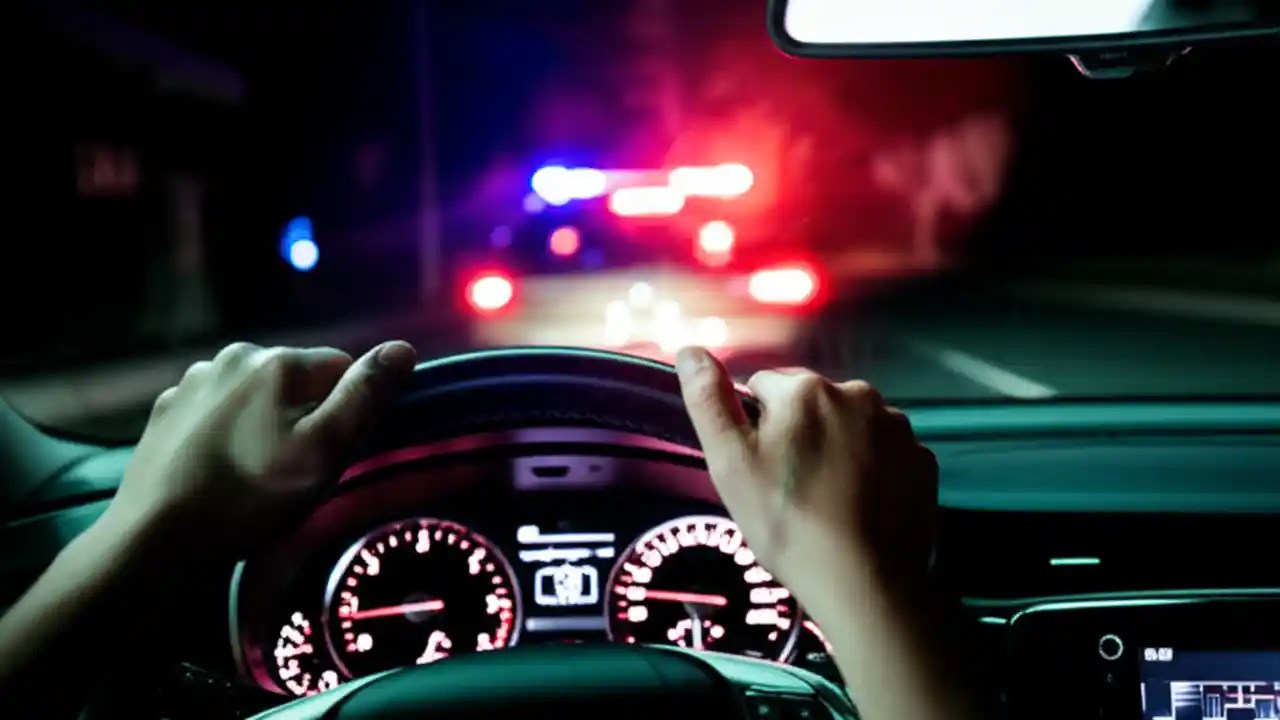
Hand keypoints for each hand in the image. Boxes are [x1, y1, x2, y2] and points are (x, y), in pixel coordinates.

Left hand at [105, 340, 416, 556]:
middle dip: (305, 416)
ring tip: (254, 477)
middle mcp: (235, 357)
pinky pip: (217, 413)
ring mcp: (194, 382)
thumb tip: (403, 349)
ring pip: (256, 396)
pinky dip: (227, 434)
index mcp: (279, 362)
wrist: (154, 540)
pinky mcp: (166, 411)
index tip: (332, 454)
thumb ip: (365, 396)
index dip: (348, 413)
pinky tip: (220, 472)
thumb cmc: (249, 498)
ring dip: (265, 424)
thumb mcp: (324, 452)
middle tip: (295, 472)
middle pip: (298, 381)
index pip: (344, 369)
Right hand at [674, 346, 936, 618]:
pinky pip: (885, 454)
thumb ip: (708, 401)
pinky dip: (871, 471)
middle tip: (790, 490)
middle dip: (798, 434)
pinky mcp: (923, 460)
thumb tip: (689, 350)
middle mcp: (858, 393)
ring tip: (827, 502)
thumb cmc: (788, 523)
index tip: (760, 471)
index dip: (754, 429)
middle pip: (810, 405)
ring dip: (836, 449)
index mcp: (806, 389)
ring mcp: (898, 428)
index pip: (763, 388)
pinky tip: (859, 508)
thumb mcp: (730, 464)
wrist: (867, 584)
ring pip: (850, 427)